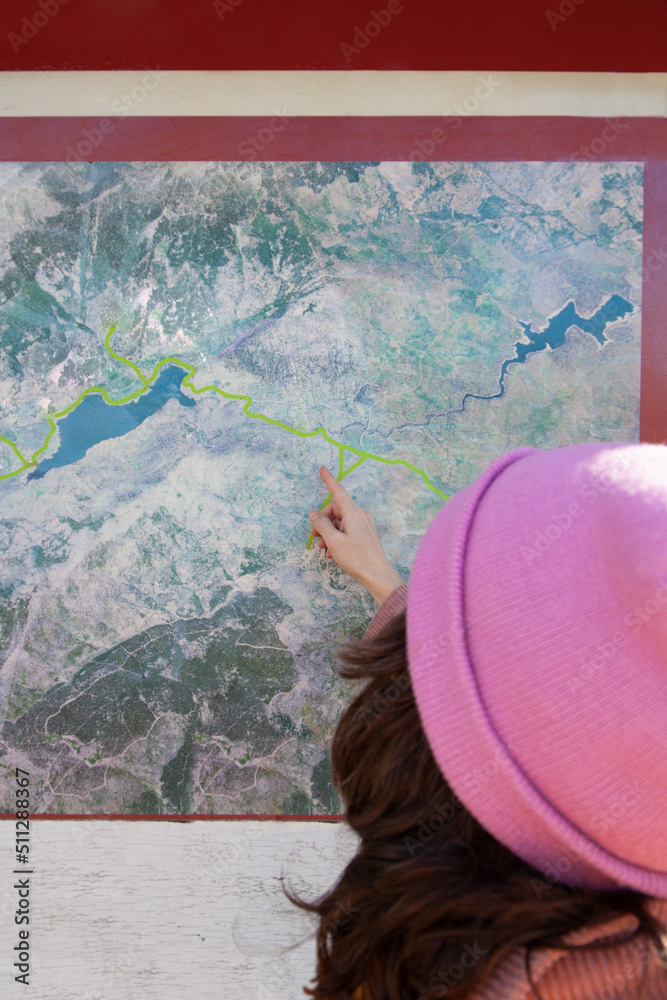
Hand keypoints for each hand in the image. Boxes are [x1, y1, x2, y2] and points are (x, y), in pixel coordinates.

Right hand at [307, 465, 405, 604]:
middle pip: (336, 510)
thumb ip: (322, 524)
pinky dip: (338, 538)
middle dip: (323, 521)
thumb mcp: (333, 541)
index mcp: (353, 512)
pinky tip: (333, 553)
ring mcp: (364, 524)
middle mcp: (360, 515)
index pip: (338, 491)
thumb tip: (314, 513)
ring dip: (329, 533)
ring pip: (340, 522)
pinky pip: (347, 530)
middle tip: (315, 536)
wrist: (377, 575)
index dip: (329, 480)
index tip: (322, 468)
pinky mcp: (366, 534)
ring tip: (324, 548)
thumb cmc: (357, 557)